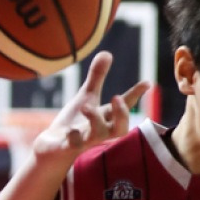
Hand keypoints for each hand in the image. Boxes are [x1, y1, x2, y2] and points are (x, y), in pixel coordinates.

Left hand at [32, 52, 150, 162]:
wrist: (52, 148)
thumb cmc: (74, 122)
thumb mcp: (86, 97)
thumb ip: (97, 78)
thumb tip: (107, 52)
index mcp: (105, 118)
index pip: (125, 107)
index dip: (135, 95)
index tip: (147, 82)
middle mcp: (99, 131)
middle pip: (120, 129)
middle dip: (122, 114)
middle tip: (116, 96)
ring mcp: (84, 140)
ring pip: (98, 136)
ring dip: (95, 120)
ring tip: (85, 106)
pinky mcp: (67, 147)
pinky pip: (74, 145)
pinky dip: (73, 137)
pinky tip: (71, 129)